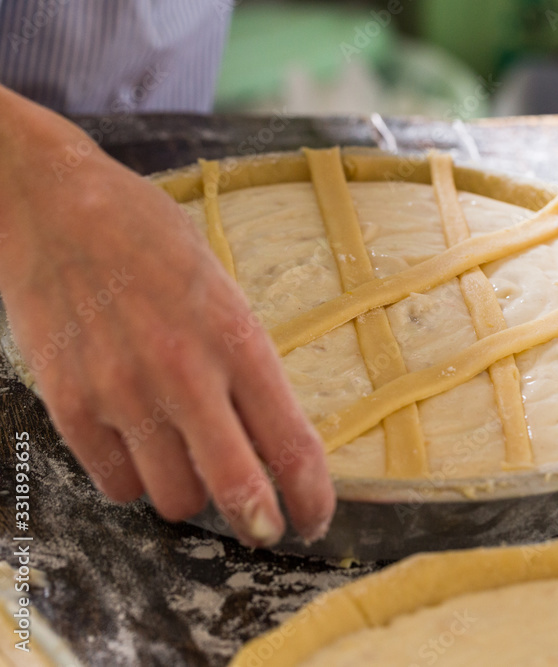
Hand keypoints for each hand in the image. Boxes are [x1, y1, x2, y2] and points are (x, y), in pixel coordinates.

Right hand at [0, 87, 333, 546]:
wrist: (52, 206)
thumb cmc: (150, 239)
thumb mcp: (223, 290)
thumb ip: (246, 362)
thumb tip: (268, 435)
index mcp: (236, 340)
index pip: (292, 445)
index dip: (312, 498)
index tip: (315, 520)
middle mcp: (184, 375)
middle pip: (237, 491)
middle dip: (260, 523)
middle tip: (265, 527)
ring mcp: (122, 394)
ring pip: (173, 499)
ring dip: (190, 493)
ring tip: (187, 459)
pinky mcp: (70, 406)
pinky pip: (116, 484)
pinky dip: (135, 479)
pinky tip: (139, 447)